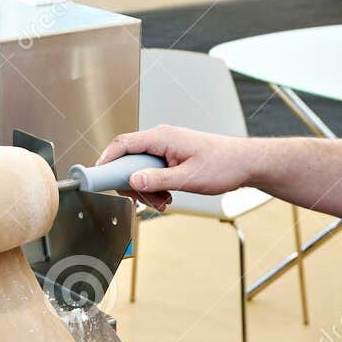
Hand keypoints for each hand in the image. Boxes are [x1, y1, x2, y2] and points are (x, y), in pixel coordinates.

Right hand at [95, 125, 257, 212]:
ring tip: (164, 203)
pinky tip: (168, 198)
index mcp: (162, 137)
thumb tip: (132, 182)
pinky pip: (152, 172)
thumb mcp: (187, 178)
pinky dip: (155, 188)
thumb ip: (157, 180)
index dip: (105, 160)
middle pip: (128, 161)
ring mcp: (165, 148)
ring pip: (140, 170)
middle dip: (131, 185)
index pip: (122, 144)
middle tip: (144, 201)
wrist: (245, 163)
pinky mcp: (170, 157)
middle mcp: (161, 139)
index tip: (96, 177)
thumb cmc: (223, 165)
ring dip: (146, 190)